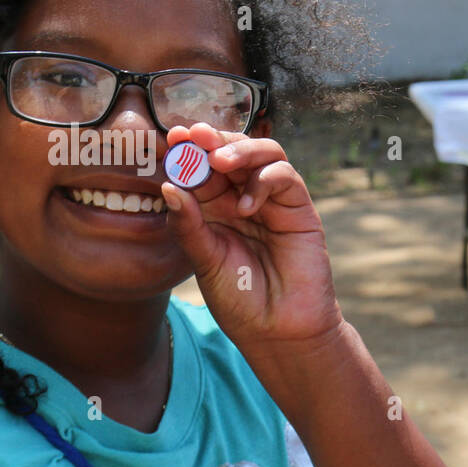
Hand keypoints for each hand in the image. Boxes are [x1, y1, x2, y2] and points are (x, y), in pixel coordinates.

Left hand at [159, 122, 342, 350]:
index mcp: (214, 209)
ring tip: (219, 161)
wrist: (279, 331)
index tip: (171, 138)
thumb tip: (168, 186)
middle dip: (213, 140)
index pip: (201, 167)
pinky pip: (285, 177)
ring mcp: (273, 202)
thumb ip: (188, 225)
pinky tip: (247, 206)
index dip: (188, 150)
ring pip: (263, 154)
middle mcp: (243, 199)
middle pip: (232, 151)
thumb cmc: (240, 299)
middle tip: (194, 136)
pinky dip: (265, 180)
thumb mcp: (204, 261)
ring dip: (240, 150)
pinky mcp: (299, 210)